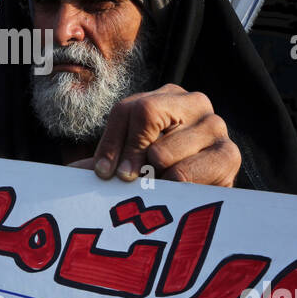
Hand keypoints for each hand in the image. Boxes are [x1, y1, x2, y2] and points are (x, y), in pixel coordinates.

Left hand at [89, 83, 240, 186]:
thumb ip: (103, 163)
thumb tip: (68, 171)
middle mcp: (195, 102)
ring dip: (152, 177)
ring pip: (162, 151)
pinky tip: (176, 193)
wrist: (204, 201)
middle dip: (131, 157)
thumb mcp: (130, 164)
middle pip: (146, 115)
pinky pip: (184, 174)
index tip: (103, 173)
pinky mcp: (228, 155)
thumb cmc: (161, 178)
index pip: (127, 109)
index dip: (111, 143)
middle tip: (129, 181)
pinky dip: (172, 189)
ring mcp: (215, 125)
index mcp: (168, 97)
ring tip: (159, 186)